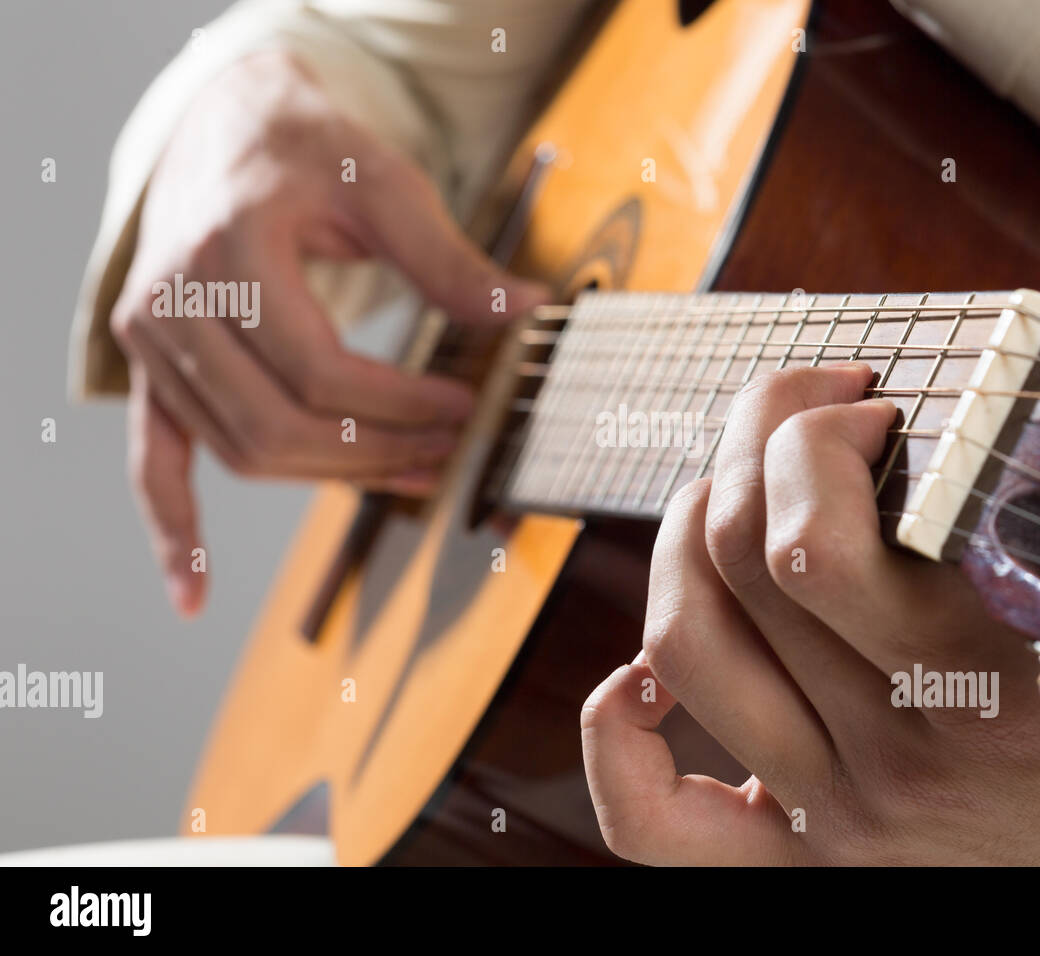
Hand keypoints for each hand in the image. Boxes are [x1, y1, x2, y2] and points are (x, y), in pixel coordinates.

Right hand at [110, 51, 547, 616]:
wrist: (227, 127)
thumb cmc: (309, 151)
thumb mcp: (384, 184)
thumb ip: (449, 258)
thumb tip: (529, 312)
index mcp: (228, 253)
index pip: (319, 371)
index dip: (401, 405)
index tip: (467, 408)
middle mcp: (171, 304)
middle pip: (277, 425)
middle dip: (374, 453)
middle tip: (451, 450)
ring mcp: (151, 344)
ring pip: (241, 451)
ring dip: (327, 481)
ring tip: (413, 477)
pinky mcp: (151, 370)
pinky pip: (153, 463)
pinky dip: (171, 530)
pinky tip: (190, 594)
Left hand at [582, 364, 1039, 864]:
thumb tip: (991, 396)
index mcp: (987, 679)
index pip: (810, 532)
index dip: (813, 428)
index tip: (874, 405)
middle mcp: (895, 748)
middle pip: (736, 553)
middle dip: (752, 436)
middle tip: (810, 410)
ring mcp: (837, 813)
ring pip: (685, 642)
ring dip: (684, 530)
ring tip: (732, 492)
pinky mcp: (804, 868)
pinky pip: (654, 825)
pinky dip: (614, 735)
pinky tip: (642, 677)